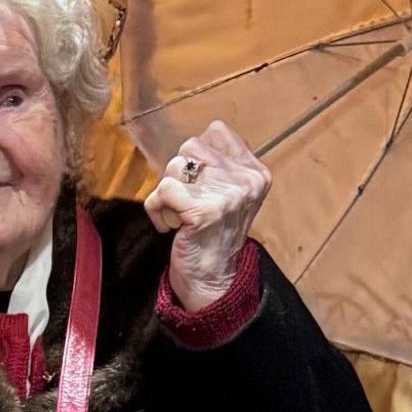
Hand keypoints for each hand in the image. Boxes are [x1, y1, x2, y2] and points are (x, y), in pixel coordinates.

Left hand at [144, 121, 269, 311]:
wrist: (212, 279)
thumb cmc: (211, 234)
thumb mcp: (227, 194)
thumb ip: (216, 165)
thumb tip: (189, 144)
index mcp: (255, 173)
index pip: (216, 132)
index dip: (196, 155)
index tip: (197, 184)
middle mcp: (247, 181)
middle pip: (191, 147)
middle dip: (178, 174)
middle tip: (186, 202)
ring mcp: (228, 195)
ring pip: (174, 166)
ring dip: (166, 193)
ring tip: (179, 215)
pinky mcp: (205, 211)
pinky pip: (164, 191)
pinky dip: (157, 209)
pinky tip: (170, 226)